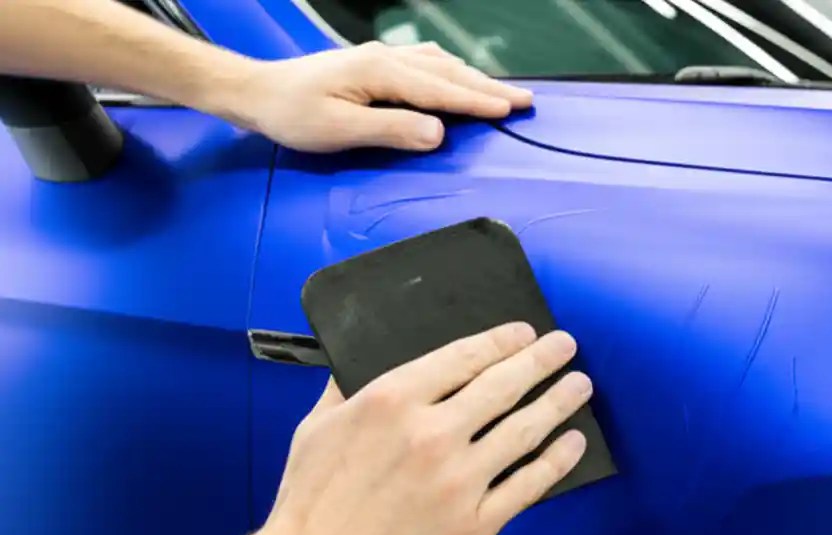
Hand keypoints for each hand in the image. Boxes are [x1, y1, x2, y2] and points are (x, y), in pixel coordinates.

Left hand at [222, 41, 532, 151]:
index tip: (512, 110)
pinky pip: (425, 63)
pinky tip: (455, 76)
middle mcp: (387, 57)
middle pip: (449, 73)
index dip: (479, 102)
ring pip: (440, 64)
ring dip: (472, 79)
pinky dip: (450, 72)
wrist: (257, 92)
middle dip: (488, 88)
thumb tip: (439, 133)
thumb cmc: (294, 116)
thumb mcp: (341, 130)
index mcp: (382, 71)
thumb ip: (392, 130)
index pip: (442, 90)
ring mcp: (380, 57)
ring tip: (500, 93)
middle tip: (525, 101)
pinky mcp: (373, 63)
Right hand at [255, 323, 590, 534]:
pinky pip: (528, 485)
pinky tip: (573, 444)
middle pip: (503, 386)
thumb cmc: (310, 500)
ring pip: (524, 431)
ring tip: (579, 386)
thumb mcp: (318, 426)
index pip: (465, 358)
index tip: (525, 333)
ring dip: (558, 403)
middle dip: (541, 360)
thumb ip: (349, 388)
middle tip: (565, 346)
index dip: (502, 342)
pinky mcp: (474, 525)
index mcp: (392, 402)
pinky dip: (557, 461)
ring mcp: (458, 482)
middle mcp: (432, 435)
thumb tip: (366, 361)